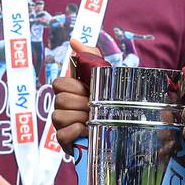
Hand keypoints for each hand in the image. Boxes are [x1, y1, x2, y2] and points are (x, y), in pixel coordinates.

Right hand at [52, 37, 100, 153]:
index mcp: (69, 92)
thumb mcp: (104, 77)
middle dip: (82, 103)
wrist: (125, 127)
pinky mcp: (65, 142)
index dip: (75, 86)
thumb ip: (90, 57)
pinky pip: (61, 135)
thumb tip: (74, 41)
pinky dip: (76, 132)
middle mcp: (62, 107)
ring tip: (93, 120)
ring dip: (80, 118)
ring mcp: (62, 125)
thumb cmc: (110, 102)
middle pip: (60, 100)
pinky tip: (87, 131)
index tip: (89, 90)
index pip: (58, 83)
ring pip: (59, 116)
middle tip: (95, 108)